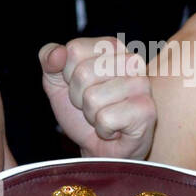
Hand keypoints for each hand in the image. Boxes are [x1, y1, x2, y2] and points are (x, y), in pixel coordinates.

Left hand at [39, 38, 155, 158]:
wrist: (100, 148)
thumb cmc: (82, 113)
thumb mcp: (56, 83)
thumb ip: (49, 60)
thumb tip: (57, 53)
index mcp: (111, 46)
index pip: (74, 50)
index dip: (68, 75)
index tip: (81, 87)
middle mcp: (132, 60)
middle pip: (83, 74)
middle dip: (78, 98)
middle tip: (93, 106)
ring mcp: (142, 84)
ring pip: (93, 98)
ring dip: (92, 115)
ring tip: (104, 117)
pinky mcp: (146, 110)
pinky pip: (106, 119)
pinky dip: (103, 130)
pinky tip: (115, 129)